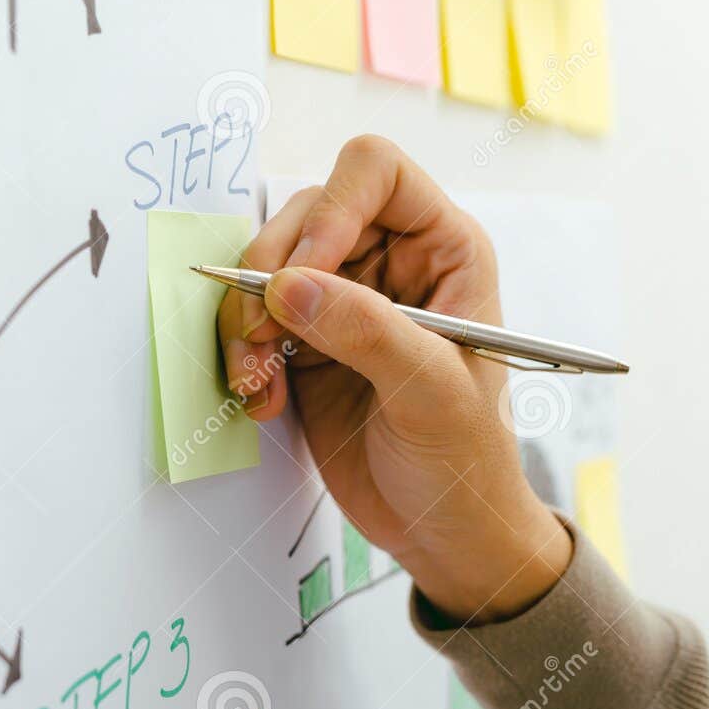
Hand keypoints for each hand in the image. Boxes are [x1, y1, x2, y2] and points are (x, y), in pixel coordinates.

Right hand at [219, 137, 570, 622]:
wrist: (441, 534)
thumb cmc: (466, 462)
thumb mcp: (431, 393)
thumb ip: (365, 331)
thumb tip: (288, 284)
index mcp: (443, 249)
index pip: (376, 174)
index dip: (333, 206)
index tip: (306, 267)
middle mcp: (390, 261)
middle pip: (305, 214)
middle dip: (272, 271)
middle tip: (264, 334)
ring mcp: (342, 300)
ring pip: (267, 266)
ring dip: (247, 320)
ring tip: (258, 380)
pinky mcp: (304, 340)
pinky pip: (250, 318)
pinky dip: (242, 354)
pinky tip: (261, 398)